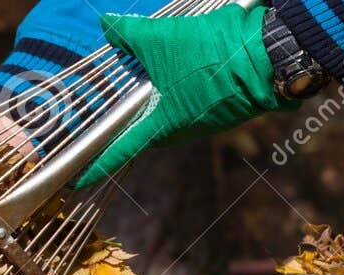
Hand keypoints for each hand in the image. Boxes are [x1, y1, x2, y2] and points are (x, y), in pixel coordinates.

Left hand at [73, 1, 295, 188]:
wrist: (267, 58)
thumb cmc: (210, 56)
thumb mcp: (161, 39)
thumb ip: (129, 34)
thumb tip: (106, 25)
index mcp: (161, 125)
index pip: (119, 150)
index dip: (95, 165)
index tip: (76, 181)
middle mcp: (180, 132)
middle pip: (143, 128)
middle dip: (126, 120)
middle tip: (109, 107)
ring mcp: (202, 123)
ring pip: (167, 112)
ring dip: (155, 98)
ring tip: (147, 75)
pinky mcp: (219, 109)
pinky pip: (188, 102)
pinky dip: (176, 88)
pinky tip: (178, 67)